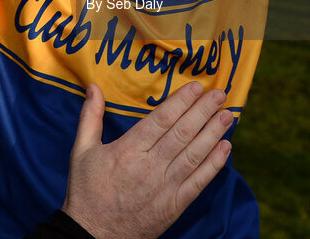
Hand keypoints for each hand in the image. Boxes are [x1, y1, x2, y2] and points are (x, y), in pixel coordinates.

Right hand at [62, 82, 232, 238]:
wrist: (93, 236)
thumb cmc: (86, 192)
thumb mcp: (81, 151)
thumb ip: (90, 117)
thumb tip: (93, 87)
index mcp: (128, 150)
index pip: (161, 119)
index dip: (182, 101)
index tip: (197, 86)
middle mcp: (150, 166)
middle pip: (183, 133)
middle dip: (203, 111)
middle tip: (220, 94)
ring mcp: (165, 187)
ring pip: (194, 154)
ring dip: (213, 133)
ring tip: (228, 116)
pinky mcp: (174, 205)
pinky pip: (199, 182)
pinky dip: (214, 164)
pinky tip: (225, 148)